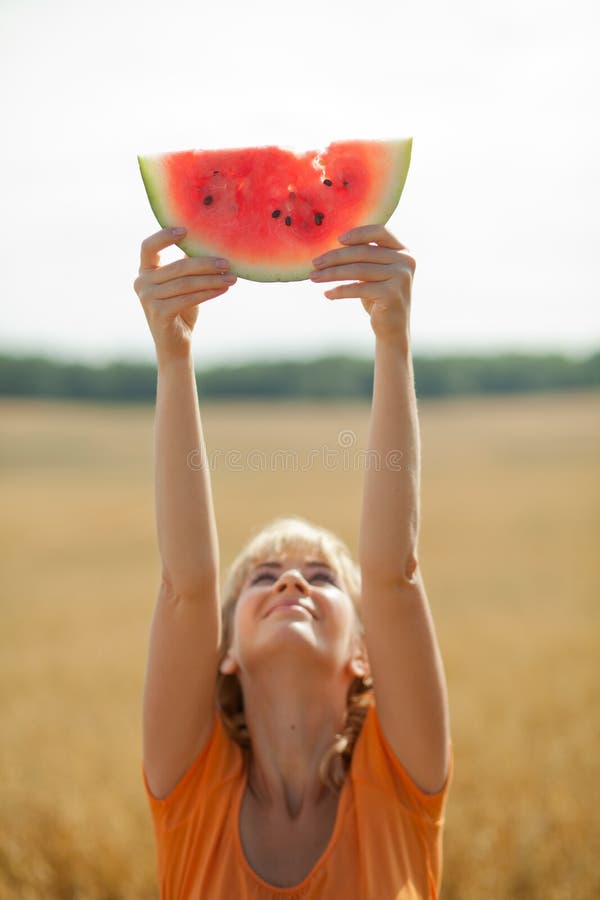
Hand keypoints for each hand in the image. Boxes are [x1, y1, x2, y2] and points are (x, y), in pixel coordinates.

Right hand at [133, 227, 236, 363]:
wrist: (175, 344)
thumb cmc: (181, 309)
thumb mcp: (183, 284)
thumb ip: (187, 265)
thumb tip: (207, 241)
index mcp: (145, 271)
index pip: (148, 247)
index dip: (164, 236)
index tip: (186, 230)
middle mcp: (142, 283)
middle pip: (177, 267)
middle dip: (205, 264)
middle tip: (227, 262)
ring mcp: (147, 299)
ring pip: (185, 284)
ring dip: (212, 280)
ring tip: (232, 278)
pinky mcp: (158, 313)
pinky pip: (188, 298)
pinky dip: (208, 293)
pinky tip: (223, 290)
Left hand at [309, 225, 415, 343]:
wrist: (393, 328)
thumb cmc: (378, 297)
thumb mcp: (373, 273)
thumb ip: (363, 257)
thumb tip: (331, 246)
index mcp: (402, 251)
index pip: (380, 232)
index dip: (358, 233)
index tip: (337, 239)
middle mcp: (405, 261)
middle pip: (363, 252)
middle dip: (335, 257)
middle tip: (315, 263)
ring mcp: (400, 277)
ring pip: (358, 270)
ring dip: (332, 274)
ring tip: (314, 277)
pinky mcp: (391, 294)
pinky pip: (358, 288)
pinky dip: (339, 291)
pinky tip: (327, 294)